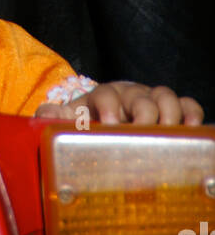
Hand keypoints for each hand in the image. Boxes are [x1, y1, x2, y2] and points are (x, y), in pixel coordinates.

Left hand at [34, 81, 204, 125]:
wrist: (109, 115)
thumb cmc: (90, 120)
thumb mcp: (70, 119)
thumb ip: (53, 118)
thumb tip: (43, 115)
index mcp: (103, 97)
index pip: (106, 95)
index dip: (108, 108)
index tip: (109, 125)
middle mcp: (130, 95)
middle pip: (142, 97)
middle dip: (143, 115)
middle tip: (142, 137)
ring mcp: (153, 101)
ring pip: (167, 98)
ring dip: (169, 117)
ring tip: (165, 138)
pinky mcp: (173, 112)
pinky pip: (189, 106)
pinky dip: (192, 116)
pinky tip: (191, 133)